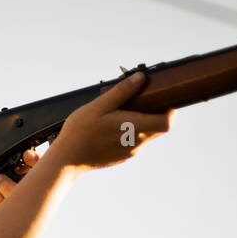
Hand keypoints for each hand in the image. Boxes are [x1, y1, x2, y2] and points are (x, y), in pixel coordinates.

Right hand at [53, 70, 174, 172]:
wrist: (67, 159)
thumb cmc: (80, 132)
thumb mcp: (99, 106)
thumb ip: (122, 91)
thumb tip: (141, 78)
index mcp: (134, 128)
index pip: (166, 123)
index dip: (170, 111)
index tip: (164, 99)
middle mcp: (136, 143)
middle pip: (158, 128)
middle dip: (155, 113)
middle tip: (141, 100)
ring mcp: (129, 152)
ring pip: (146, 135)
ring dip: (141, 122)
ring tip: (122, 113)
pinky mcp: (122, 157)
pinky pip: (134, 142)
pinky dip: (130, 132)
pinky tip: (112, 127)